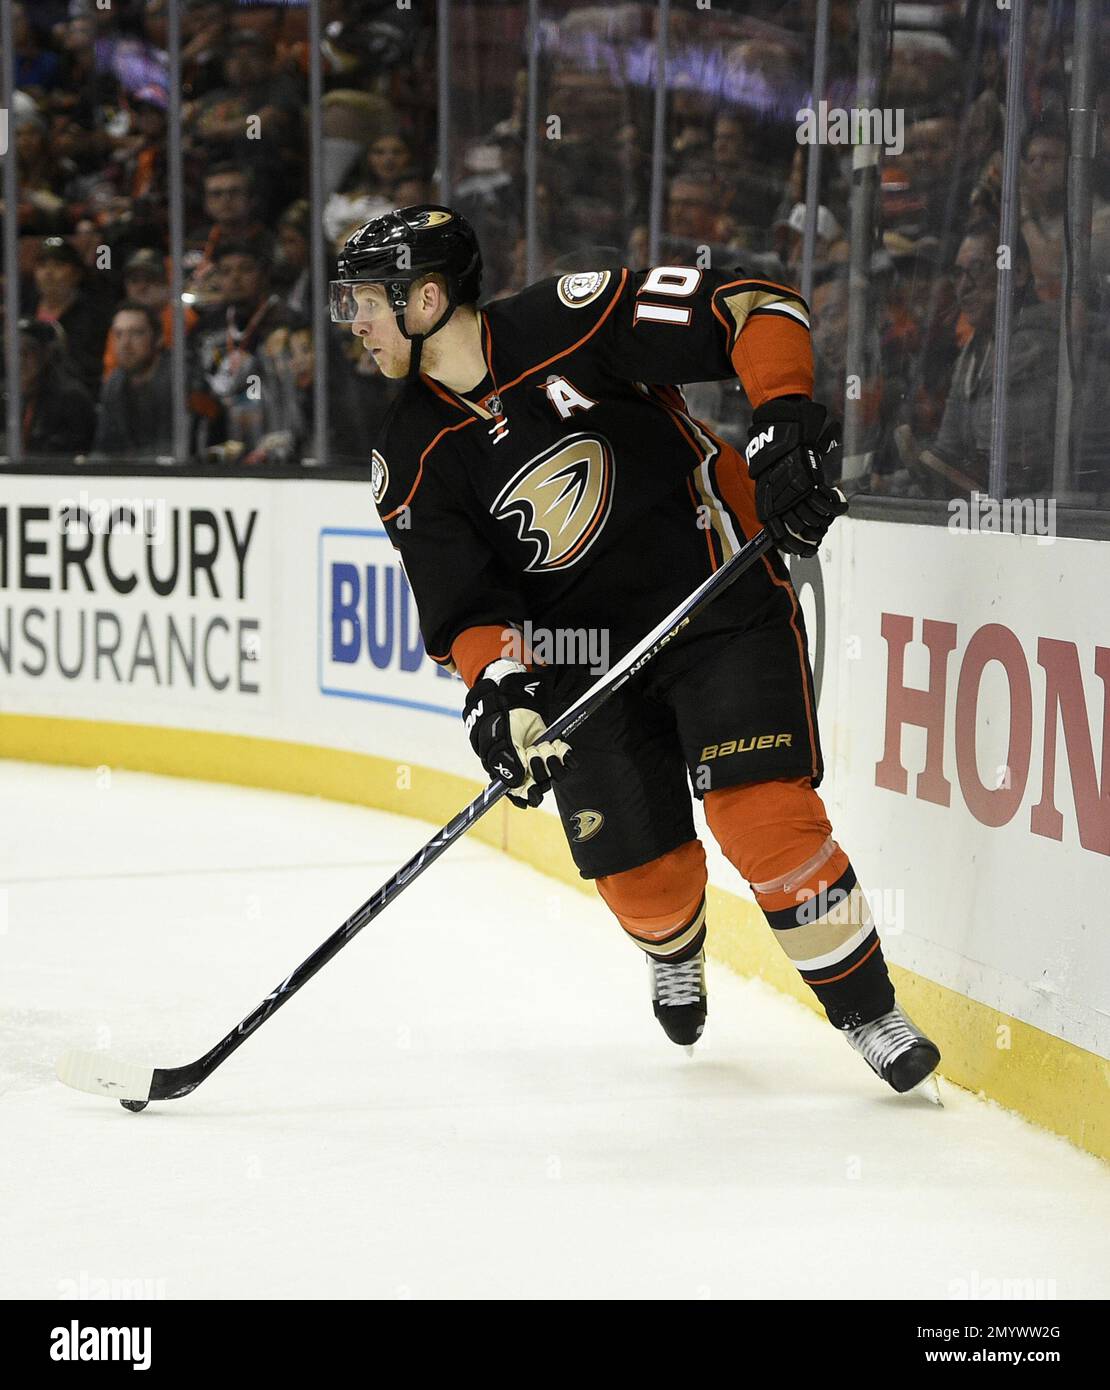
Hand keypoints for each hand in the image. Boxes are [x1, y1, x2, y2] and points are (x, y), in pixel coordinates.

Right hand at [462, 662, 574, 807]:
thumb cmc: (499, 722)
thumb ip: (506, 762)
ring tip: (544, 745)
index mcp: (509, 773)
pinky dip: (566, 755)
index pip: (521, 794)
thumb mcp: (498, 741)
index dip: (528, 793)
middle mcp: (527, 770)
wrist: (512, 701)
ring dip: (552, 761)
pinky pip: (567, 761)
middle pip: (541, 784)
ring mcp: (542, 760)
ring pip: (555, 773)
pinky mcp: (554, 749)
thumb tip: (517, 784)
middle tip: (532, 751)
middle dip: (539, 769)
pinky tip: (560, 746)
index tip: (532, 787)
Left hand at [744, 397, 846, 557]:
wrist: (782, 436)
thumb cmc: (776, 462)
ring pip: (816, 519)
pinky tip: (839, 502)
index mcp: (767, 509)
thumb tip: (788, 525)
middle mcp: (780, 505)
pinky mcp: (809, 484)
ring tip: (831, 514)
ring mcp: (795, 495)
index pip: (780, 538)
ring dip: (827, 519)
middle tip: (823, 530)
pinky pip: (826, 504)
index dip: (795, 548)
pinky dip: (836, 506)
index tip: (807, 551)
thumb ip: (778, 506)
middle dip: (817, 534)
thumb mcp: (769, 487)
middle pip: (803, 531)